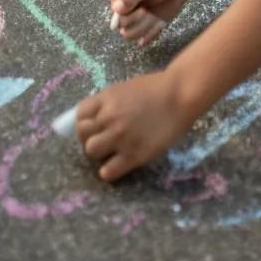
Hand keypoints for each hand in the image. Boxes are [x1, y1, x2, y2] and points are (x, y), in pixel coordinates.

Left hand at [76, 72, 191, 180]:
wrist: (181, 94)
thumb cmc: (156, 89)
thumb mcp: (126, 89)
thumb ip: (108, 103)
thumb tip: (93, 120)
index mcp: (107, 98)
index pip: (79, 115)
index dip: (84, 122)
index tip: (93, 127)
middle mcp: (110, 117)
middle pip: (82, 134)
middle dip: (89, 138)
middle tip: (102, 140)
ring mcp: (121, 137)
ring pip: (91, 151)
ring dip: (98, 153)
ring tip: (110, 152)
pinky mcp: (134, 155)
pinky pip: (108, 171)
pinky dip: (108, 171)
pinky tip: (117, 165)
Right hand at [109, 0, 186, 44]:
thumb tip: (116, 9)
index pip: (114, 5)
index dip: (126, 11)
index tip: (142, 8)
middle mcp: (120, 0)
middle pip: (119, 22)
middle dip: (136, 20)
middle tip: (147, 12)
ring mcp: (128, 13)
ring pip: (128, 33)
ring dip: (145, 27)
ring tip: (155, 17)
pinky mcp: (137, 24)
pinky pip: (139, 38)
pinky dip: (151, 33)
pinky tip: (159, 22)